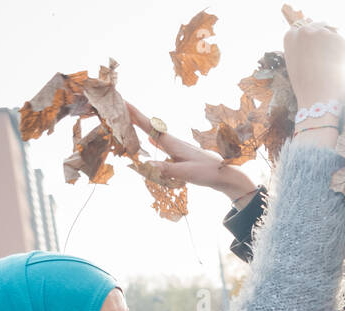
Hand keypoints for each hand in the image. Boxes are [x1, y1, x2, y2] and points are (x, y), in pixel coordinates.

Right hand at [126, 102, 256, 202]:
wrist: (224, 174)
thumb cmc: (207, 172)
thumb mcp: (186, 173)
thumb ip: (166, 169)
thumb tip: (147, 164)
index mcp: (172, 143)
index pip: (149, 126)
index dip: (135, 115)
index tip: (123, 102)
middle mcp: (172, 142)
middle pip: (148, 126)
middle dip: (133, 116)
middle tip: (119, 104)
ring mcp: (175, 147)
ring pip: (153, 134)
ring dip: (141, 127)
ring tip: (129, 119)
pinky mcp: (179, 154)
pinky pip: (160, 145)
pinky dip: (151, 141)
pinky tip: (149, 141)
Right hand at [283, 19, 344, 116]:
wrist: (317, 101)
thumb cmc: (306, 87)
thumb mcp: (296, 62)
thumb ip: (302, 46)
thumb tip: (314, 31)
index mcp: (291, 35)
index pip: (306, 28)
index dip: (314, 40)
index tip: (318, 52)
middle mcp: (306, 30)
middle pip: (322, 28)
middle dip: (327, 42)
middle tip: (328, 63)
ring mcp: (324, 34)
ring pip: (335, 37)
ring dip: (337, 50)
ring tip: (330, 71)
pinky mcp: (341, 41)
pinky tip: (339, 71)